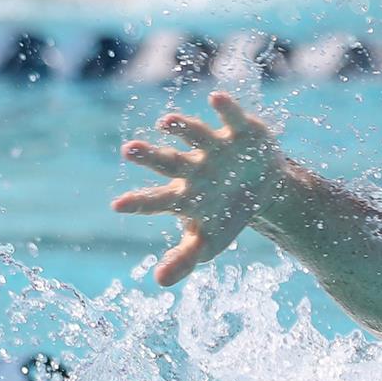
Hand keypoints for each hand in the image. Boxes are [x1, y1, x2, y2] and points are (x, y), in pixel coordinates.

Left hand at [112, 91, 280, 285]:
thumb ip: (185, 258)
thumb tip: (160, 282)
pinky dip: (225, 108)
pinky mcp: (239, 131)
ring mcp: (214, 146)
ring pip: (194, 135)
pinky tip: (216, 98)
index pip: (157, 201)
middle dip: (150, 156)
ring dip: (181, 127)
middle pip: (168, 162)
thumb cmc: (227, 212)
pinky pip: (231, 117)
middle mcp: (193, 167)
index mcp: (183, 194)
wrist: (263, 187)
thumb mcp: (210, 240)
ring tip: (165, 122)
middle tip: (127, 150)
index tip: (118, 206)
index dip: (140, 203)